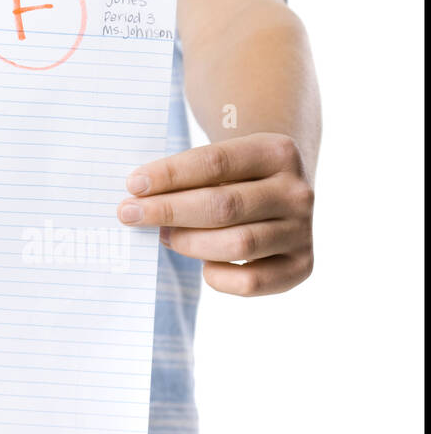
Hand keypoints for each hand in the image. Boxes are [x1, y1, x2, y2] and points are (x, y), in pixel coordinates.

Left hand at [116, 132, 313, 296]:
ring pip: (238, 244)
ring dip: (190, 243)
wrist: (280, 190)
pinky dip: (219, 277)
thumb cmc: (234, 175)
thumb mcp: (221, 160)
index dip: (170, 175)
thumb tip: (138, 201)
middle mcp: (297, 191)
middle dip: (169, 211)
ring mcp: (302, 230)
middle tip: (130, 214)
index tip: (133, 185)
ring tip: (164, 235)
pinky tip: (203, 265)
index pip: (215, 163)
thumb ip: (187, 175)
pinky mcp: (302, 265)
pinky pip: (253, 282)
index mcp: (276, 151)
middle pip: (223, 206)